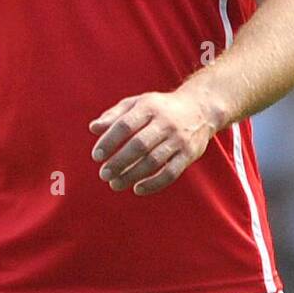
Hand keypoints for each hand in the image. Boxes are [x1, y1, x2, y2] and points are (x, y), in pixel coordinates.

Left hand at [88, 83, 220, 195]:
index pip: (125, 125)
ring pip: (153, 161)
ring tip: (115, 184)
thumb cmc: (160, 108)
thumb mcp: (137, 103)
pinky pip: (170, 173)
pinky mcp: (189, 154)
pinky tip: (137, 189)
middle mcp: (165, 122)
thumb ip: (114, 115)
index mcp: (149, 107)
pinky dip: (153, 184)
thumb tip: (93, 128)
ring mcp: (179, 139)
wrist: (200, 108)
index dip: (109, 141)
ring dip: (132, 175)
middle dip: (119, 162)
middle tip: (103, 174)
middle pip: (139, 145)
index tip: (96, 156)